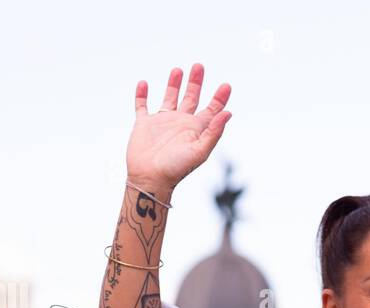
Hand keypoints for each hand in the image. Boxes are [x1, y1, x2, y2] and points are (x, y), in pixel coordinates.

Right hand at [127, 63, 231, 198]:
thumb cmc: (176, 168)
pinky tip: (144, 83)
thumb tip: (227, 113)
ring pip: (169, 97)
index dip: (219, 98)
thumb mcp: (199, 151)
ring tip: (178, 69)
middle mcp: (180, 123)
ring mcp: (162, 122)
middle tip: (199, 66)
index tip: (226, 85)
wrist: (150, 179)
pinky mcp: (144, 124)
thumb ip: (213, 132)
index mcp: (195, 129)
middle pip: (191, 98)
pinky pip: (142, 106)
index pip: (211, 110)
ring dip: (173, 84)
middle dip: (196, 82)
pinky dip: (142, 95)